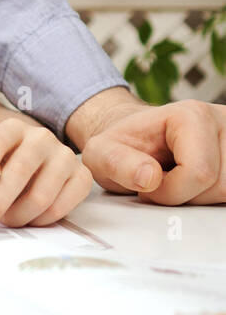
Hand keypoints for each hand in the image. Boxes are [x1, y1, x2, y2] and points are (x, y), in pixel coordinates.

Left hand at [0, 118, 94, 228]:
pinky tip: (29, 218)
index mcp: (13, 129)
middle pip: (18, 173)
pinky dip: (40, 220)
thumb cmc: (7, 162)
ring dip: (18, 216)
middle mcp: (41, 138)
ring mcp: (65, 156)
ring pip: (40, 196)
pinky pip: (60, 208)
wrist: (37, 158)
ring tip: (7, 219)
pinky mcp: (82, 177)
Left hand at [80, 100, 224, 204]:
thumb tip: (148, 177)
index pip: (199, 172)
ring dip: (198, 198)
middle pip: (219, 186)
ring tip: (176, 179)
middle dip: (185, 195)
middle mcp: (224, 123)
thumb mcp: (101, 153)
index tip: (148, 183)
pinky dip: (210, 197)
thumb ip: (117, 163)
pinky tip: (192, 184)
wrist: (138, 140)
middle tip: (162, 180)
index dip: (170, 191)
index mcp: (192, 115)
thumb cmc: (124, 145)